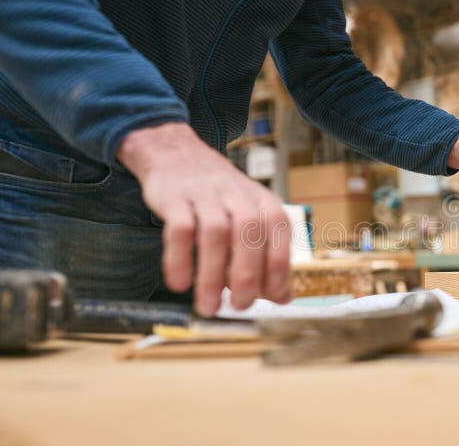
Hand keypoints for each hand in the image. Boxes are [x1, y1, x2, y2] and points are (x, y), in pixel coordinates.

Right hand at [118, 122, 291, 315]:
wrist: (176, 153)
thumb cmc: (219, 198)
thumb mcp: (250, 217)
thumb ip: (267, 256)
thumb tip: (284, 297)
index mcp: (263, 201)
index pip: (280, 233)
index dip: (279, 267)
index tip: (273, 298)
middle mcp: (238, 195)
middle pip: (249, 235)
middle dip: (246, 276)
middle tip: (239, 306)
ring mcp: (206, 195)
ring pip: (215, 234)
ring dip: (211, 275)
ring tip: (208, 306)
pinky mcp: (174, 197)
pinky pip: (179, 229)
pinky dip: (179, 259)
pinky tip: (179, 284)